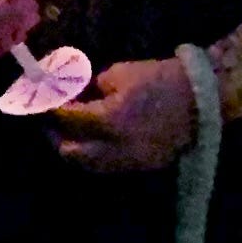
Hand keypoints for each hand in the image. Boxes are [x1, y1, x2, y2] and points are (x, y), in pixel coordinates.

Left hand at [51, 55, 198, 172]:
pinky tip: (92, 140)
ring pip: (88, 165)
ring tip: (68, 131)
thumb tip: (69, 96)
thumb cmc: (158, 79)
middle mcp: (117, 147)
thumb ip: (89, 89)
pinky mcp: (143, 167)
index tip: (40, 99)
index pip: (66, 118)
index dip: (49, 108)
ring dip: (74, 148)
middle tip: (50, 120)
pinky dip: (94, 156)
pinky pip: (108, 166)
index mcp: (109, 119)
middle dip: (55, 135)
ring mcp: (131, 161)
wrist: (201, 100)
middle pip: (70, 152)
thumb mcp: (117, 75)